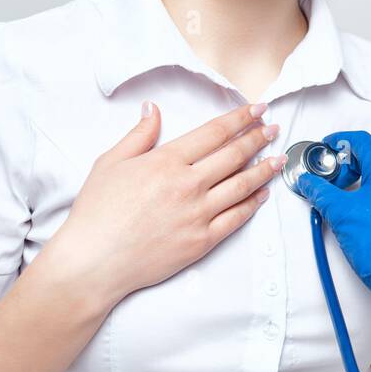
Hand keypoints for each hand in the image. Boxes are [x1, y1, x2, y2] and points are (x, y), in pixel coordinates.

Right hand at [42, 101, 284, 309]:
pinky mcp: (202, 240)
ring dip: (264, 169)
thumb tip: (152, 109)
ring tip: (277, 158)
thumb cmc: (96, 213)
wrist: (93, 262)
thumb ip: (139, 135)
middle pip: (234, 155)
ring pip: (242, 185)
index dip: (240, 118)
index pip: (214, 133)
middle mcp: (188, 184)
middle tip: (273, 129)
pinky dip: (253, 204)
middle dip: (258, 138)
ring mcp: (198, 213)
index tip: (257, 110)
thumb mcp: (110, 163)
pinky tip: (262, 194)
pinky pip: (236, 218)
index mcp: (166, 161)